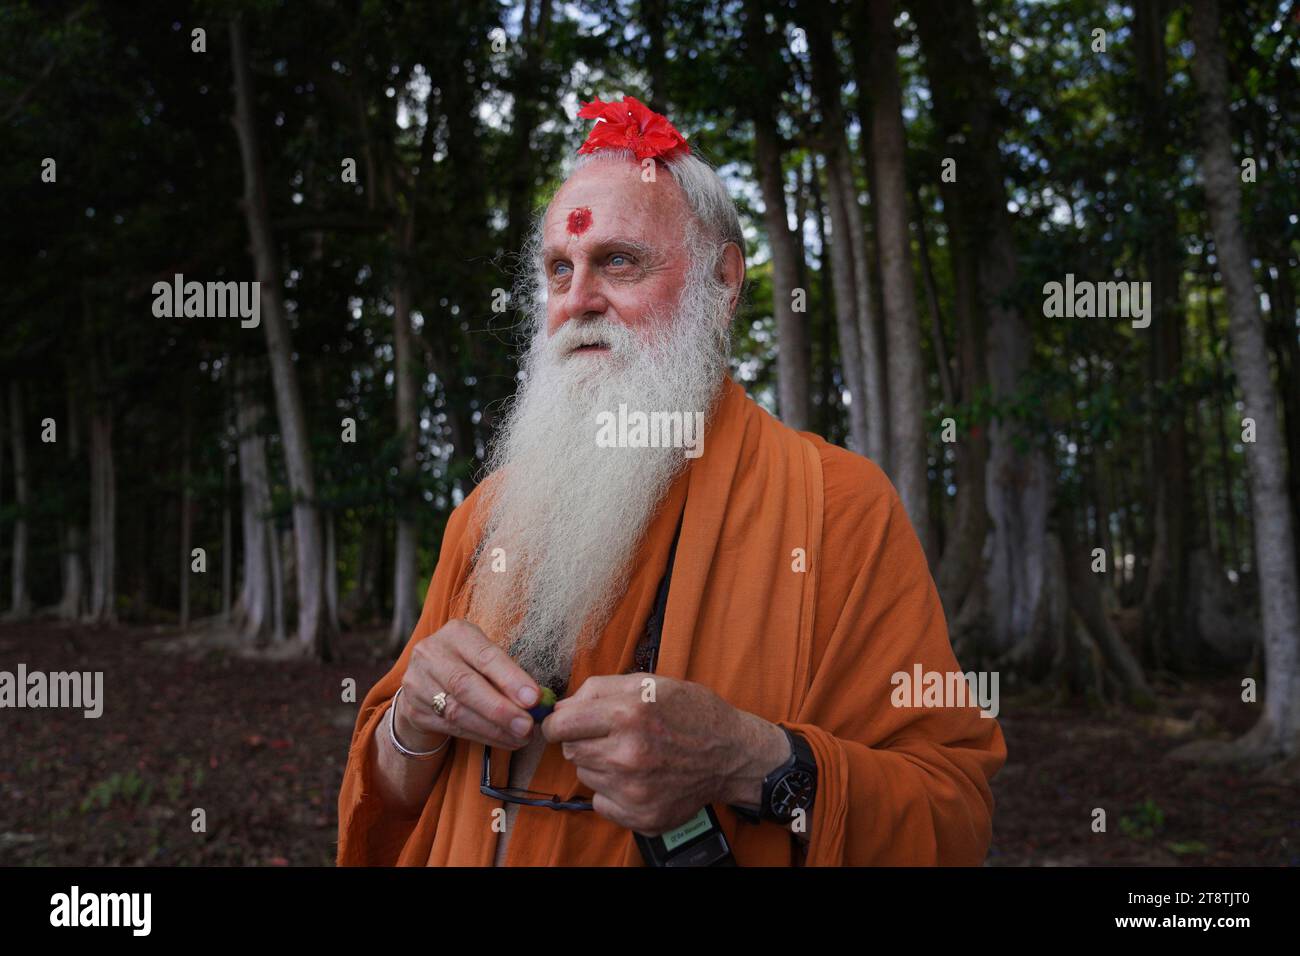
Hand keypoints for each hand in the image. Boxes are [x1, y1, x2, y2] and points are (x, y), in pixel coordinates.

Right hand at [394, 618, 540, 752]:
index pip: (486, 656)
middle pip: (466, 685)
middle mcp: (431, 653)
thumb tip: (538, 702)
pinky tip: (503, 741)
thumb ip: (507, 674)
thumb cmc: (471, 665)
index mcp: (457, 633)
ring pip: (458, 711)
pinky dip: (481, 737)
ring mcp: (418, 682)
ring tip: (520, 737)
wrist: (428, 681)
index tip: (534, 699)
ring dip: (493, 729)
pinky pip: (451, 727)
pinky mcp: (414, 710)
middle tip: (527, 726)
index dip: (510, 678)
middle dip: (500, 709)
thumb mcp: (486, 657)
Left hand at [541, 673, 787, 833]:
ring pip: (586, 776)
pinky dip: (612, 791)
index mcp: (628, 713)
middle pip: (571, 751)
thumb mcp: (648, 683)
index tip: (565, 725)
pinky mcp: (641, 815)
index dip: (557, 724)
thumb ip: (598, 689)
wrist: (731, 754)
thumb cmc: (691, 713)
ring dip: (600, 765)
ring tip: (632, 755)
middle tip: (612, 736)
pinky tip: (637, 778)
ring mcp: (634, 789)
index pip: (561, 726)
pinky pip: (600, 802)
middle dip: (584, 741)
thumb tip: (560, 708)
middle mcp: (628, 753)